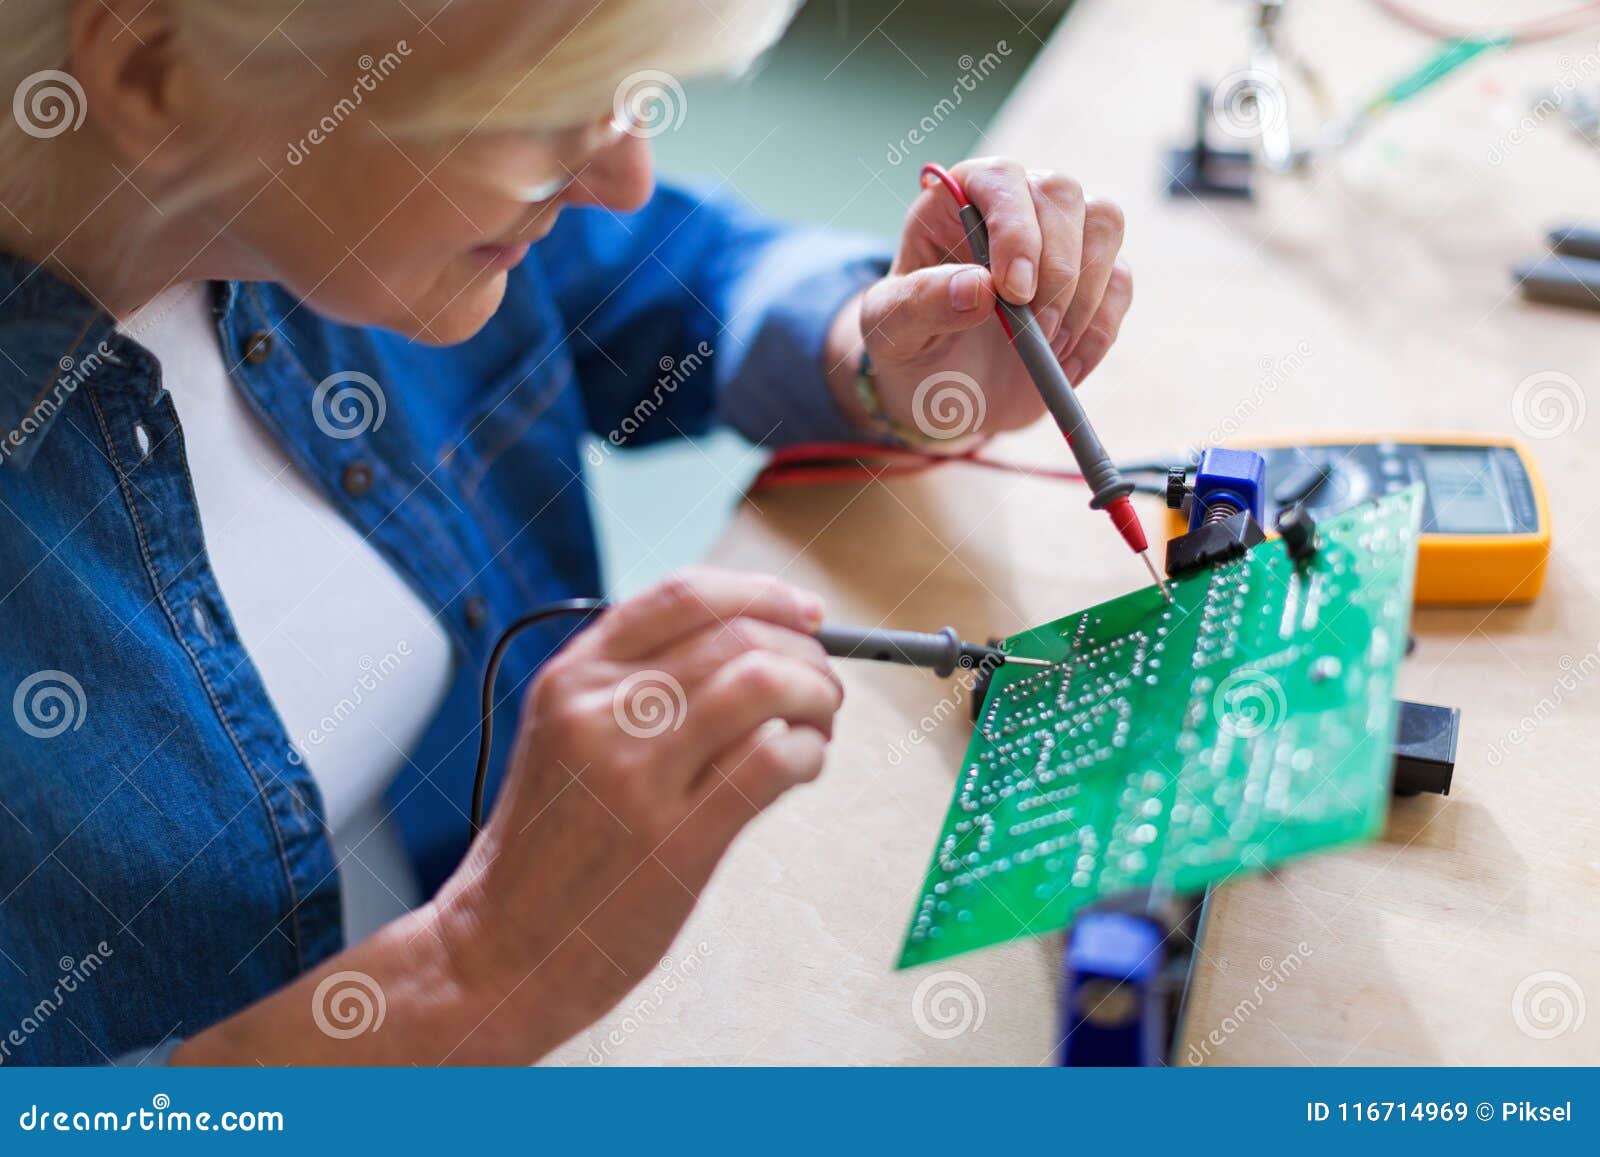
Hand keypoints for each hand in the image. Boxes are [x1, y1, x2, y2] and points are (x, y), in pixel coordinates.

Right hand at [437, 567, 842, 1058]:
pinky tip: (804, 766)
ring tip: (819, 725)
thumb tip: (752, 642)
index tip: (805, 613)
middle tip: (823, 687)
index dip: (763, 594)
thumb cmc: (549, 846)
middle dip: (804, 654)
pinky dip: (809, 752)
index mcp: (574, 676)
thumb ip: (636, 683)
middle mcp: (600, 711)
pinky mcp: (674, 838)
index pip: (685, 594)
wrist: (501, 948)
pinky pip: (772, 759)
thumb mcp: (564, 735)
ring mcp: (636, 773)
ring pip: (762, 685)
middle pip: (737, 636)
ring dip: (815, 696)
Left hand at [831, 158, 1131, 445]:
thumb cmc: (909, 351)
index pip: (1000, 179)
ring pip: (1104, 223)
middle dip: (1056, 268)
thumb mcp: (890, 333)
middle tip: (1034, 331)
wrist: (942, 397)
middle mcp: (1013, 208)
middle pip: (1062, 193)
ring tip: (1047, 349)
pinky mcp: (1093, 282)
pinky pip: (1121, 283)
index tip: (1013, 292)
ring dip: (1085, 293)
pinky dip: (1099, 328)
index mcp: (955, 204)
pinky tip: (1065, 366)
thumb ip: (919, 304)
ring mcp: (1059, 241)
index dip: (1015, 228)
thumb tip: (979, 287)